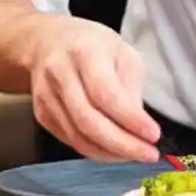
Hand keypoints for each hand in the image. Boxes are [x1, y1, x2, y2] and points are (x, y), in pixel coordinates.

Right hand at [30, 18, 160, 162]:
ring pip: (79, 136)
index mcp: (84, 51)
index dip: (130, 119)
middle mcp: (59, 73)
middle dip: (122, 145)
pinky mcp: (42, 114)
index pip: (106, 94)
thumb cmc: (93, 46)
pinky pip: (71, 140)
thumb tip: (138, 128)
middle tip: (149, 154)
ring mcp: (46, 95)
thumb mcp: (123, 54)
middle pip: (89, 121)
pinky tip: (114, 150)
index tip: (153, 135)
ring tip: (135, 154)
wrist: (49, 41)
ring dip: (110, 152)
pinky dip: (95, 150)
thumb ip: (131, 89)